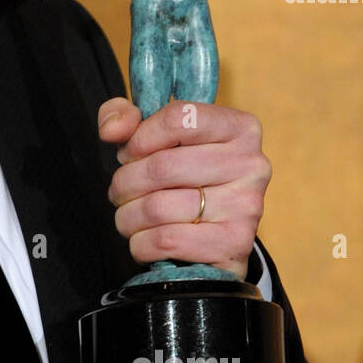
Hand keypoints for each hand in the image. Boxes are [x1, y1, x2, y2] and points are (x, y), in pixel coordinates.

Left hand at [98, 98, 270, 278]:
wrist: (214, 237)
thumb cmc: (182, 179)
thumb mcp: (156, 138)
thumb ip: (125, 118)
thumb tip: (111, 129)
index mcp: (240, 128)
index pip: (178, 118)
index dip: (139, 138)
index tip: (130, 154)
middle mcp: (252, 164)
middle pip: (162, 167)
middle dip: (125, 183)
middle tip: (120, 192)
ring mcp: (247, 206)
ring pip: (157, 208)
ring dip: (127, 216)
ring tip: (128, 216)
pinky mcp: (235, 244)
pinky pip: (166, 241)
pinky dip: (141, 243)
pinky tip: (145, 239)